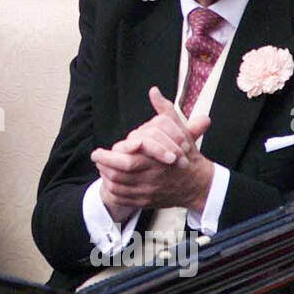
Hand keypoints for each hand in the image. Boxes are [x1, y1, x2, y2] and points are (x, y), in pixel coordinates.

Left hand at [92, 87, 213, 217]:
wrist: (197, 184)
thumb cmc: (186, 154)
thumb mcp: (179, 130)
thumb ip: (165, 110)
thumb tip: (154, 91)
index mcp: (157, 162)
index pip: (127, 162)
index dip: (109, 157)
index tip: (96, 151)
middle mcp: (152, 179)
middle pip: (119, 175)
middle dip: (103, 166)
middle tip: (95, 157)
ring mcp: (149, 193)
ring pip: (119, 187)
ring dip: (106, 177)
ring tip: (101, 167)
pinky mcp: (146, 203)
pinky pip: (124, 199)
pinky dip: (113, 191)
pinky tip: (109, 181)